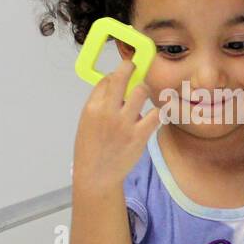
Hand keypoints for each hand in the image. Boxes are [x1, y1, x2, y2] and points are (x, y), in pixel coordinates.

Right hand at [72, 58, 160, 191]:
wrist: (96, 176)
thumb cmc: (91, 148)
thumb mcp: (87, 121)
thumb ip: (100, 102)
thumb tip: (116, 83)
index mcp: (92, 108)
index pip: (106, 79)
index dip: (116, 75)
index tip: (122, 77)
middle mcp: (108, 112)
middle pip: (123, 76)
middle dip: (131, 68)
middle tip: (136, 69)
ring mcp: (125, 124)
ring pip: (141, 91)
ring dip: (144, 91)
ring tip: (142, 98)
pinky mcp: (139, 136)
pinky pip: (155, 114)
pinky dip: (157, 113)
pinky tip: (153, 116)